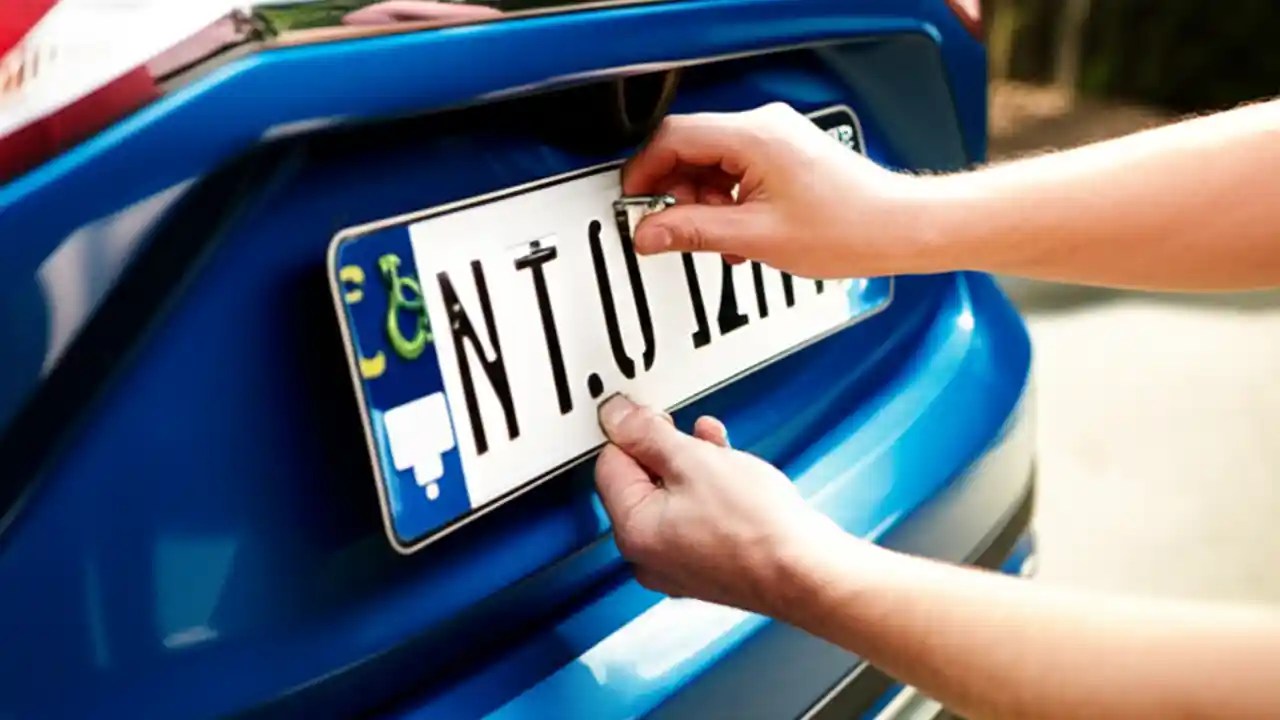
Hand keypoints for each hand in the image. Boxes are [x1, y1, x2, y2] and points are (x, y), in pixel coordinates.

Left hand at [593, 394, 847, 615]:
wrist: (808, 572)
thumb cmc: (757, 528)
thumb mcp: (693, 460)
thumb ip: (647, 435)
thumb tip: (615, 418)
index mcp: (633, 532)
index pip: (610, 465)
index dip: (632, 434)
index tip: (655, 417)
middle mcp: (648, 556)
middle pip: (640, 483)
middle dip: (665, 450)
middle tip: (688, 432)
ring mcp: (679, 566)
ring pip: (672, 498)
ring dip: (691, 465)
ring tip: (717, 446)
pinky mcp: (709, 567)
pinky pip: (696, 518)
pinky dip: (709, 491)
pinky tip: (731, 471)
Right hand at [622, 103, 935, 278]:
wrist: (898, 228)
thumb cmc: (848, 227)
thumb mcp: (755, 237)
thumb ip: (693, 232)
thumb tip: (649, 232)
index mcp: (754, 137)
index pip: (675, 137)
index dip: (645, 170)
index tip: (634, 199)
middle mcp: (765, 126)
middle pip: (692, 147)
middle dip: (676, 190)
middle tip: (674, 226)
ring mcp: (777, 137)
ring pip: (713, 161)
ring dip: (703, 200)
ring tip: (718, 236)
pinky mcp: (785, 153)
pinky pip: (737, 169)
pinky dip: (726, 199)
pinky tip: (737, 230)